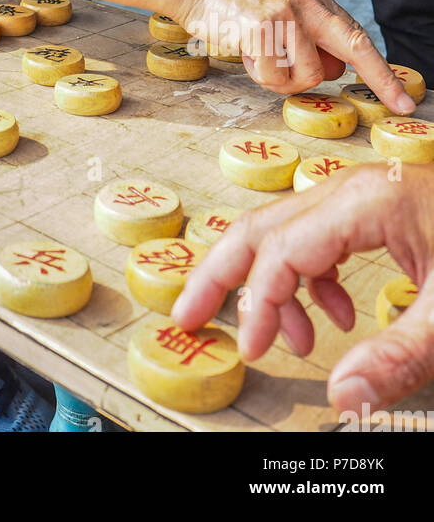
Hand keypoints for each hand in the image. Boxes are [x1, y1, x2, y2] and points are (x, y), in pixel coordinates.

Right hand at [173, 164, 433, 414]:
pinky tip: (337, 316)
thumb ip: (400, 355)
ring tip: (279, 340)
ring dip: (269, 282)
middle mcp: (351, 188)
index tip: (252, 354)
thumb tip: (342, 396)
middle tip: (185, 316)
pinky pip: (316, 235)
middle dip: (222, 272)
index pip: (283, 250)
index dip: (258, 305)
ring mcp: (360, 194)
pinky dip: (310, 277)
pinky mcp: (373, 208)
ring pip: (284, 228)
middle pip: (262, 225)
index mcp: (364, 201)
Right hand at [175, 0, 413, 112]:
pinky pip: (273, 76)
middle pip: (355, 47)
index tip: (402, 96)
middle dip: (382, 80)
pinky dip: (258, 75)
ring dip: (283, 81)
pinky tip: (244, 54)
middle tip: (399, 105)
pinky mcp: (261, 27)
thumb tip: (332, 69)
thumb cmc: (229, 2)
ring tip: (259, 61)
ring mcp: (284, 12)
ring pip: (308, 74)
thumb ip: (306, 32)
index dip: (382, 68)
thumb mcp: (277, 6)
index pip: (356, 34)